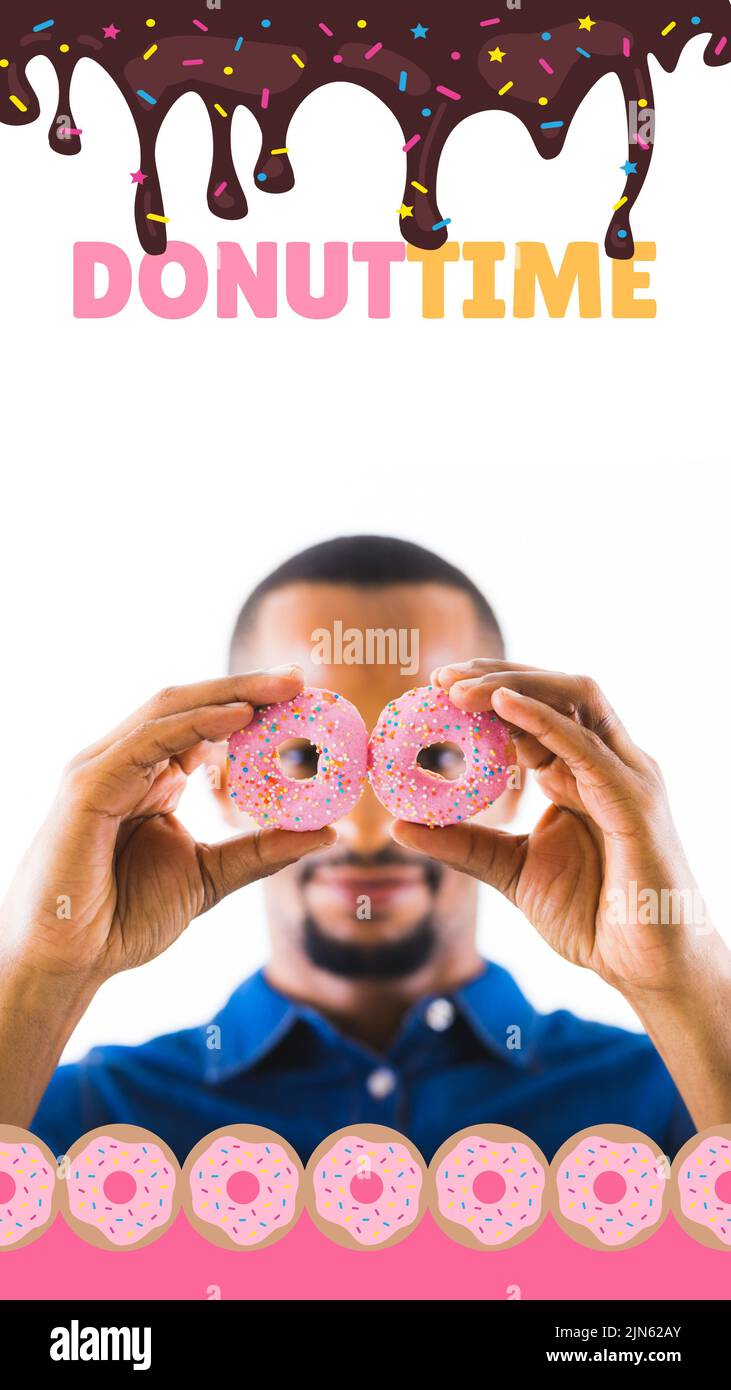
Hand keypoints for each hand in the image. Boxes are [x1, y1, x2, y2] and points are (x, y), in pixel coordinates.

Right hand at [0, 668, 334, 986]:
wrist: (70, 961)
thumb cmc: (123, 920)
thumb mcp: (210, 877)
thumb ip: (261, 851)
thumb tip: (326, 832)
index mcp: (149, 778)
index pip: (202, 725)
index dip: (251, 706)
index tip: (305, 701)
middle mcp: (125, 763)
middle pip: (188, 706)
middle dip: (246, 687)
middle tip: (300, 680)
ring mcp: (103, 768)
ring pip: (169, 710)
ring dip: (230, 693)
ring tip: (284, 689)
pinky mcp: (88, 785)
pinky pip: (148, 740)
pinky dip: (196, 723)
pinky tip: (240, 717)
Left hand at [392, 660, 711, 996]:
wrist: (645, 967)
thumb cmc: (593, 918)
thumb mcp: (512, 871)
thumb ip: (464, 844)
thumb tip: (398, 826)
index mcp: (578, 772)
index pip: (535, 710)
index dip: (487, 691)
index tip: (434, 687)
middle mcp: (605, 761)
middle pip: (555, 689)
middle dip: (498, 674)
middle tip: (441, 678)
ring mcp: (625, 774)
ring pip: (575, 697)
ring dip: (515, 684)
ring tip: (461, 689)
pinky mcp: (635, 799)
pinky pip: (586, 745)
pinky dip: (543, 720)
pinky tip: (502, 707)